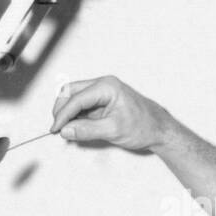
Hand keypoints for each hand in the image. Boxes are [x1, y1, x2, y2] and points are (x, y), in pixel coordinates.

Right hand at [50, 75, 168, 151]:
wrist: (159, 129)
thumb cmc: (143, 126)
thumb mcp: (113, 130)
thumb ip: (87, 130)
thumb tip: (66, 130)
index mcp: (107, 87)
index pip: (76, 98)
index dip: (63, 115)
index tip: (56, 129)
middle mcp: (103, 85)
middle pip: (71, 92)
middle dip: (61, 110)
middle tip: (58, 128)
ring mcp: (102, 92)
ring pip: (74, 98)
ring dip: (67, 113)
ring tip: (66, 130)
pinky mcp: (102, 101)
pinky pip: (82, 105)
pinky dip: (75, 116)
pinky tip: (74, 128)